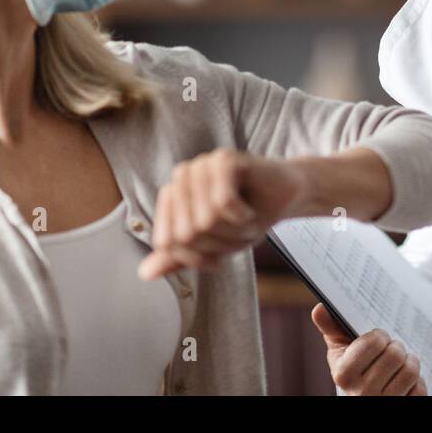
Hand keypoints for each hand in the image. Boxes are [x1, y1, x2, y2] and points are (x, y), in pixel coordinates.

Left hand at [138, 148, 305, 280]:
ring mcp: (201, 165)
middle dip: (220, 243)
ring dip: (234, 231)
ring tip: (245, 218)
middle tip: (237, 228)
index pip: (167, 243)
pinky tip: (250, 209)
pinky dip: (242, 217)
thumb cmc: (247, 218)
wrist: (286, 197)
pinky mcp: (224, 159)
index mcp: (171, 196)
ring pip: (205, 221)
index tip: (219, 246)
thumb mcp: (213, 247)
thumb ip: (180, 257)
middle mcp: (180, 177)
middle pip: (187, 234)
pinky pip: (223, 204)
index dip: (197, 256)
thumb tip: (145, 273)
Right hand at [311, 303, 426, 395]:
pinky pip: (419, 389)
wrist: (363, 400)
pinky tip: (404, 383)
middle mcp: (362, 393)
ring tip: (399, 364)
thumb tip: (319, 308)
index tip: (378, 338)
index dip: (380, 336)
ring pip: (410, 370)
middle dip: (396, 347)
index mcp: (344, 373)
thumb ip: (331, 329)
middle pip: (395, 354)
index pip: (374, 342)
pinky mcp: (402, 408)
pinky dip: (416, 382)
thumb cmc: (353, 371)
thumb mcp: (339, 352)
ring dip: (409, 363)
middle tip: (390, 350)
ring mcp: (383, 402)